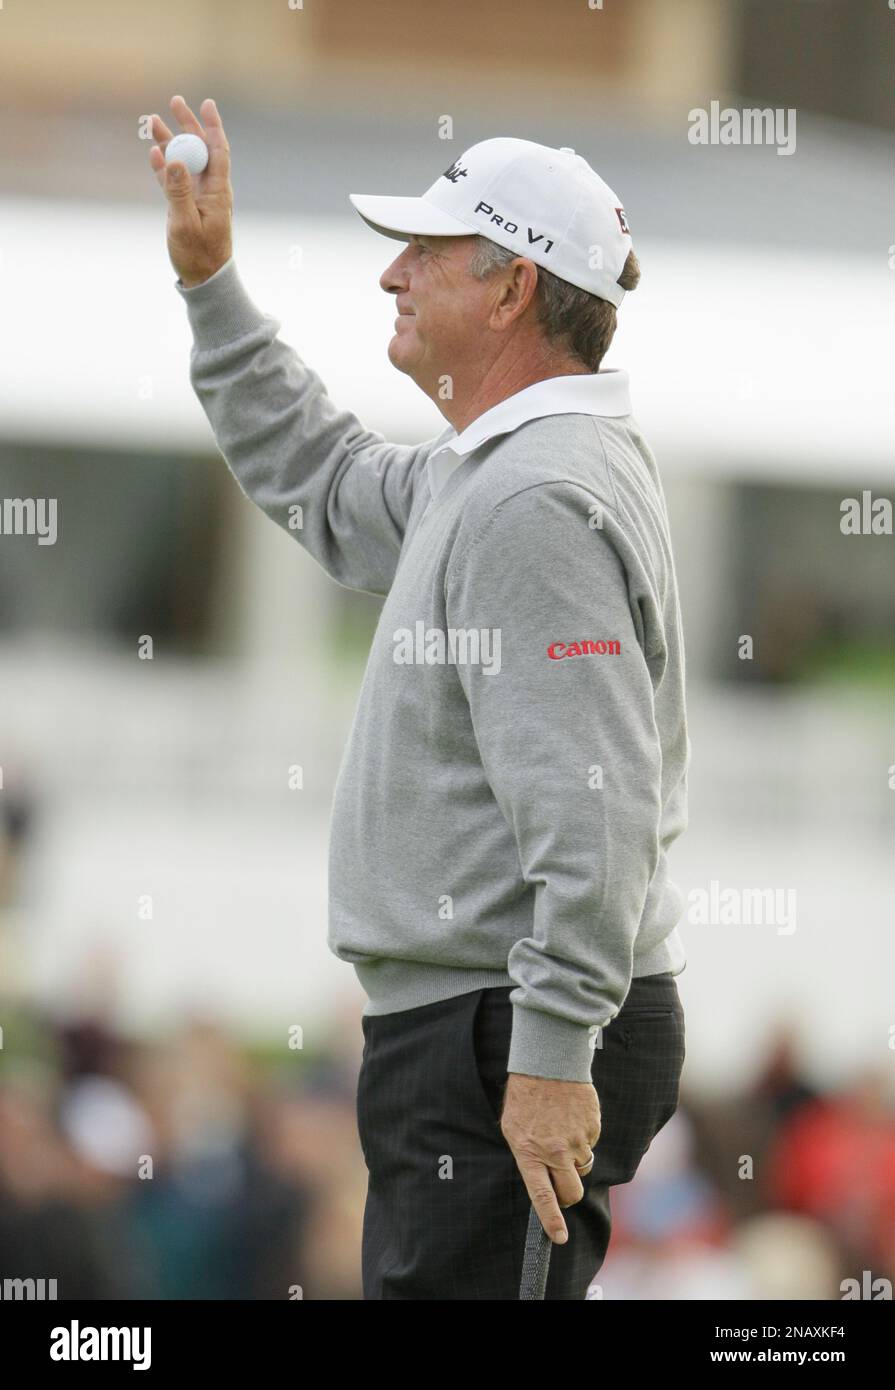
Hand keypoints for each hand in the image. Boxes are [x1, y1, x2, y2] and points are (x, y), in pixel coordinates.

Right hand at [148, 95, 232, 287]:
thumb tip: (173, 160)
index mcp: (217, 191)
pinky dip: (163, 167)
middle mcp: (209, 189)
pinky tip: (152, 153)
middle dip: (188, 125)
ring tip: (153, 122)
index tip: (206, 103)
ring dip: (169, 142)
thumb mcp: (186, 224)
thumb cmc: (199, 256)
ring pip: (182, 162)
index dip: (213, 126)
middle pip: (199, 149)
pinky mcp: (183, 206)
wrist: (203, 280)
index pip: (218, 151)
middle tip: (174, 102)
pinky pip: (172, 180)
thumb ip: (178, 192)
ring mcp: (195, 197)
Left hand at [500, 1073, 600, 1243]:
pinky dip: (582, 1137)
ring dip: (574, 1157)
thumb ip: (528, 1157)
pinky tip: (570, 1117)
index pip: (542, 1196)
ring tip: (560, 1130)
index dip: (551, 1221)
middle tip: (563, 1180)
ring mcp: (576, 1140)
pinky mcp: (592, 1128)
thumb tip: (542, 1181)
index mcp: (530, 1153)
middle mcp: (555, 1151)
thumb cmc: (525, 1098)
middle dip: (569, 1193)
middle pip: (572, 1192)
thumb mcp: (513, 1129)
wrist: (548, 1063)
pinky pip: (590, 1144)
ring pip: (582, 1167)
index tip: (559, 1238)